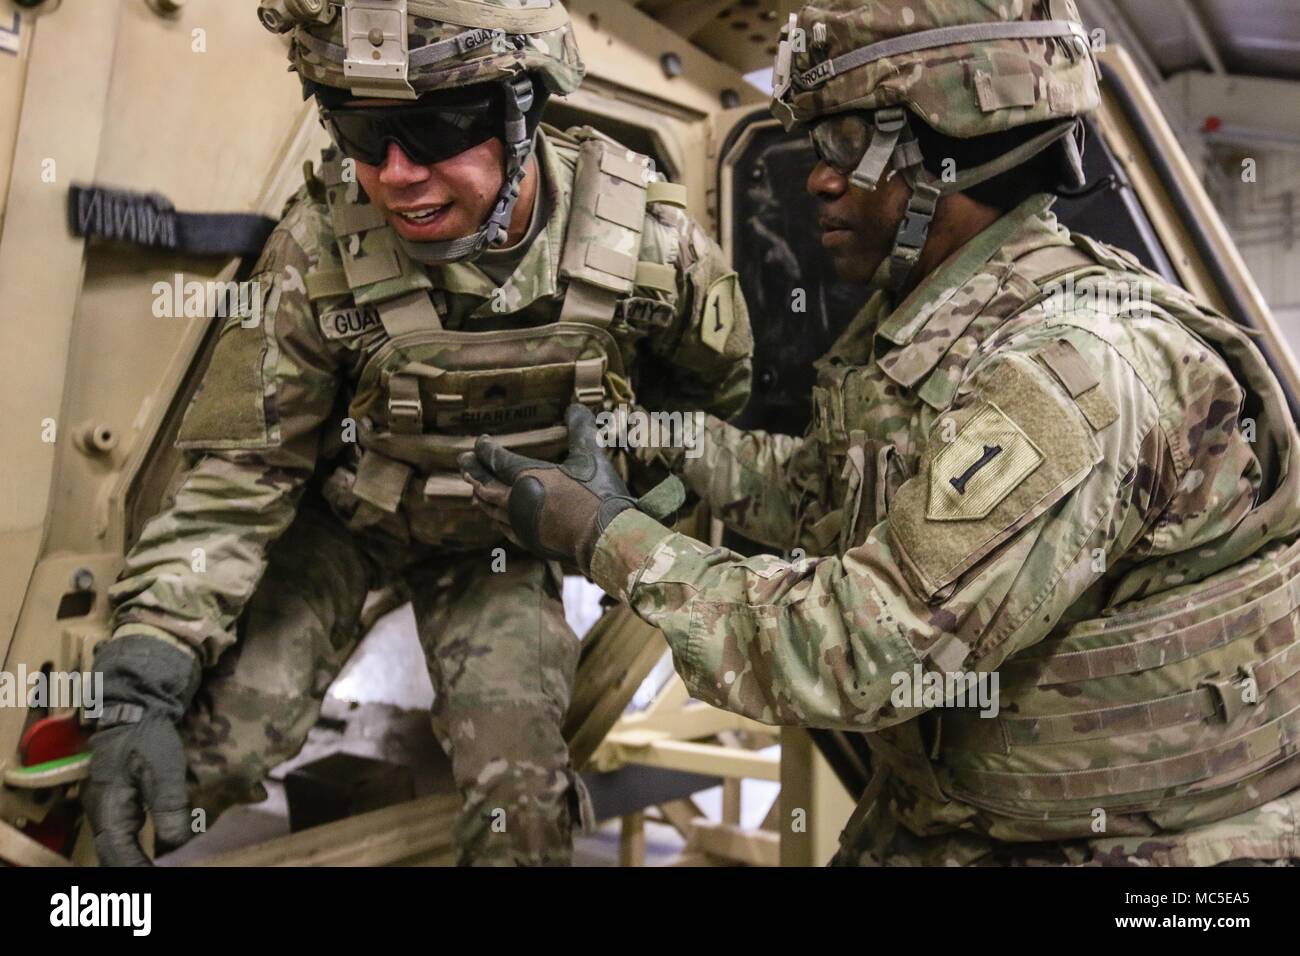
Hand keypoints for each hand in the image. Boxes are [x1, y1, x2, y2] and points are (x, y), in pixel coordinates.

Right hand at [83, 635, 200, 866]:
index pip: (119, 854)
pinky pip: (125, 830)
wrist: (137, 705)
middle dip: (137, 865)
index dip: (138, 869)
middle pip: (115, 853)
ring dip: (137, 857)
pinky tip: (156, 848)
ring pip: (119, 843)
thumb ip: (169, 810)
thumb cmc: (149, 737)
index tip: (159, 875)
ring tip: (161, 865)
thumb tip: (174, 846)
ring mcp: (108, 804)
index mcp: (110, 809)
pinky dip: (138, 843)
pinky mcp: (118, 797)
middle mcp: (103, 812)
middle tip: (164, 871)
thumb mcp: (164, 772)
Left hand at [460, 404, 636, 574]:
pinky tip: (497, 518)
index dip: (485, 449)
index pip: (497, 459)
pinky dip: (495, 518)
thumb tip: (576, 406)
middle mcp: (516, 500)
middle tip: (462, 463)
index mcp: (527, 476)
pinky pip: (504, 527)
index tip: (480, 442)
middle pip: (486, 484)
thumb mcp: (590, 457)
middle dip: (473, 471)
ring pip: (490, 508)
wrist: (604, 538)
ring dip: (481, 495)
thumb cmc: (597, 495)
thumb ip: (580, 431)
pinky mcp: (529, 542)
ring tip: (474, 489)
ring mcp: (520, 524)